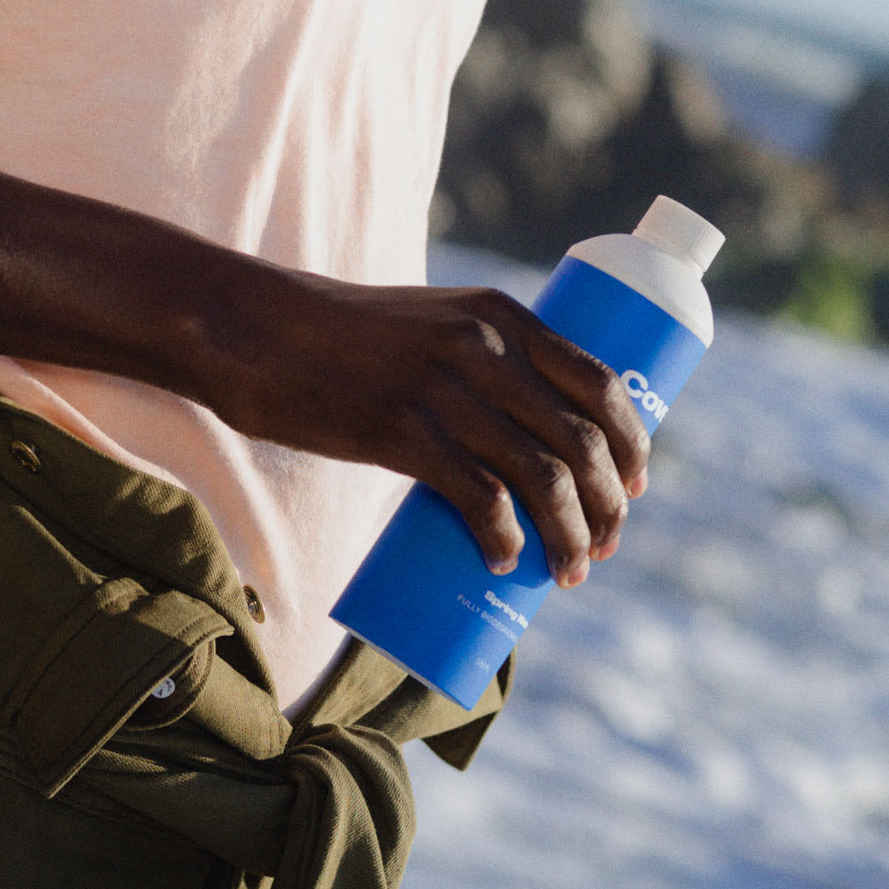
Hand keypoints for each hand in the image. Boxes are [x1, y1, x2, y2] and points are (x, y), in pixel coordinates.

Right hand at [195, 270, 650, 587]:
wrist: (253, 330)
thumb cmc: (338, 337)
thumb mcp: (428, 325)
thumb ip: (473, 363)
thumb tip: (510, 436)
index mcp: (501, 315)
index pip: (599, 384)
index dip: (630, 445)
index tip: (635, 489)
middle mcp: (485, 348)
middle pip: (580, 441)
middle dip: (607, 506)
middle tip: (602, 548)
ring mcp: (445, 391)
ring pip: (541, 477)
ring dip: (569, 537)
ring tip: (568, 573)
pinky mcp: (400, 433)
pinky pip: (478, 497)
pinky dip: (504, 539)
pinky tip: (504, 564)